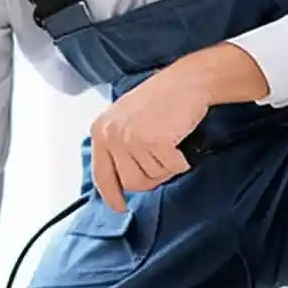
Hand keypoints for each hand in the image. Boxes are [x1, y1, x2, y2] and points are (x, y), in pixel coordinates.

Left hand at [91, 43, 268, 210]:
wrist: (186, 81)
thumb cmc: (161, 98)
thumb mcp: (126, 120)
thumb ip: (119, 147)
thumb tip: (124, 181)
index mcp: (100, 131)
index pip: (102, 174)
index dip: (112, 194)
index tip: (120, 207)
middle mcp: (111, 136)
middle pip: (132, 183)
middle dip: (151, 177)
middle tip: (163, 156)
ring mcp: (131, 139)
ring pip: (153, 177)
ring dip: (167, 165)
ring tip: (169, 140)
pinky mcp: (153, 142)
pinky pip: (172, 169)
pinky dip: (181, 160)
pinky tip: (179, 140)